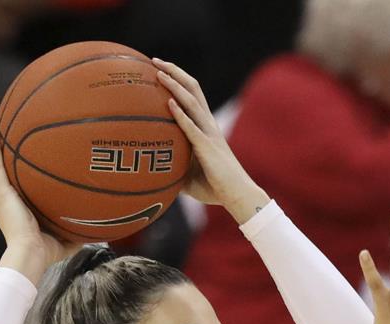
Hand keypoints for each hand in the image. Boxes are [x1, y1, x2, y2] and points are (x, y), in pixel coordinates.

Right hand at [0, 126, 79, 280]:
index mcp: (10, 210)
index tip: (8, 157)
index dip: (4, 171)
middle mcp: (1, 202)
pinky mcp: (2, 195)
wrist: (31, 254)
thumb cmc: (45, 253)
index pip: (5, 186)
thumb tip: (99, 233)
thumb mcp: (63, 240)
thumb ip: (76, 233)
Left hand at [152, 58, 269, 218]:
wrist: (238, 196)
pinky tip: (168, 103)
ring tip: (158, 73)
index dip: (178, 79)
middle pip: (192, 89)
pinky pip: (191, 127)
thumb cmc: (215, 187)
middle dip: (174, 72)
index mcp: (205, 127)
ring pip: (191, 102)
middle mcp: (208, 125)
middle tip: (154, 61)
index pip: (192, 96)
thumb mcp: (188, 175)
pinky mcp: (207, 147)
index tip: (160, 69)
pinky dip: (180, 114)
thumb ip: (173, 167)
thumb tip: (151, 174)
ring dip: (174, 86)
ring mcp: (208, 134)